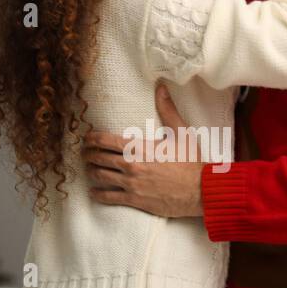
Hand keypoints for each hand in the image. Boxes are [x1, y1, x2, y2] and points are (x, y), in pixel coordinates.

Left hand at [81, 83, 205, 217]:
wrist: (201, 191)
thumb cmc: (191, 162)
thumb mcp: (181, 132)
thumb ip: (168, 109)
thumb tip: (161, 87)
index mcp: (139, 147)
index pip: (105, 140)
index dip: (92, 138)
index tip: (87, 137)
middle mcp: (131, 165)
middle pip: (99, 157)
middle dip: (88, 154)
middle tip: (84, 152)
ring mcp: (131, 184)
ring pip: (100, 176)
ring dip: (91, 171)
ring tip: (89, 168)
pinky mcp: (135, 200)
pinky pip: (109, 197)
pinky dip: (98, 194)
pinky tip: (94, 191)